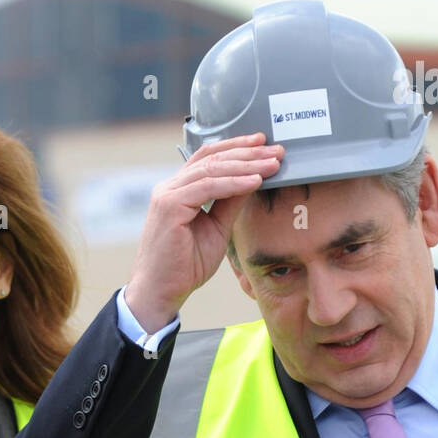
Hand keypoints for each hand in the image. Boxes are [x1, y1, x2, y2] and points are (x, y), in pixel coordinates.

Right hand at [125, 133, 283, 332]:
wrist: (161, 292)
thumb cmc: (184, 267)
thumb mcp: (217, 230)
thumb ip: (230, 204)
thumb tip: (253, 180)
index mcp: (179, 190)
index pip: (209, 158)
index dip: (237, 148)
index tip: (264, 145)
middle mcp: (170, 187)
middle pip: (212, 158)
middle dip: (248, 152)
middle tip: (277, 151)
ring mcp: (168, 194)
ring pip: (212, 168)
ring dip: (246, 164)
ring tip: (272, 164)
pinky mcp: (169, 206)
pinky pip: (207, 187)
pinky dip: (234, 183)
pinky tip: (255, 181)